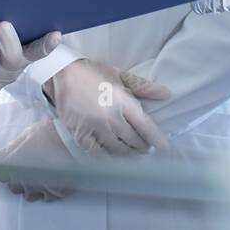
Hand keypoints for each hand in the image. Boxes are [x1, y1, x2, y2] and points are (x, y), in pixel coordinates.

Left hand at [0, 119, 75, 201]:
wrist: (74, 138)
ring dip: (33, 188)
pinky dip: (49, 191)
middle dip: (19, 181)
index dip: (6, 173)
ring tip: (42, 176)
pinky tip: (53, 180)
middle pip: (14, 188)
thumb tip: (0, 156)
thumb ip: (11, 148)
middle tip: (29, 170)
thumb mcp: (27, 134)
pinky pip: (46, 198)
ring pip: (29, 196)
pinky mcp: (54, 192)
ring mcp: (38, 187)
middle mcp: (23, 178)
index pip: (0, 177)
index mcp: (14, 164)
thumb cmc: (50, 133)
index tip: (11, 170)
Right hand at [44, 59, 170, 155]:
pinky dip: (108, 155)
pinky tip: (113, 153)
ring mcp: (94, 128)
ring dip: (128, 153)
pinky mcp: (79, 134)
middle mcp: (110, 117)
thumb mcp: (120, 75)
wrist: (63, 74)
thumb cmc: (93, 73)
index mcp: (122, 101)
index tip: (164, 147)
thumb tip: (166, 94)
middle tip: (145, 147)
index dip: (156, 138)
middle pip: (132, 140)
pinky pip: (98, 152)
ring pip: (117, 149)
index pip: (145, 126)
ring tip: (132, 152)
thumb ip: (143, 87)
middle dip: (142, 146)